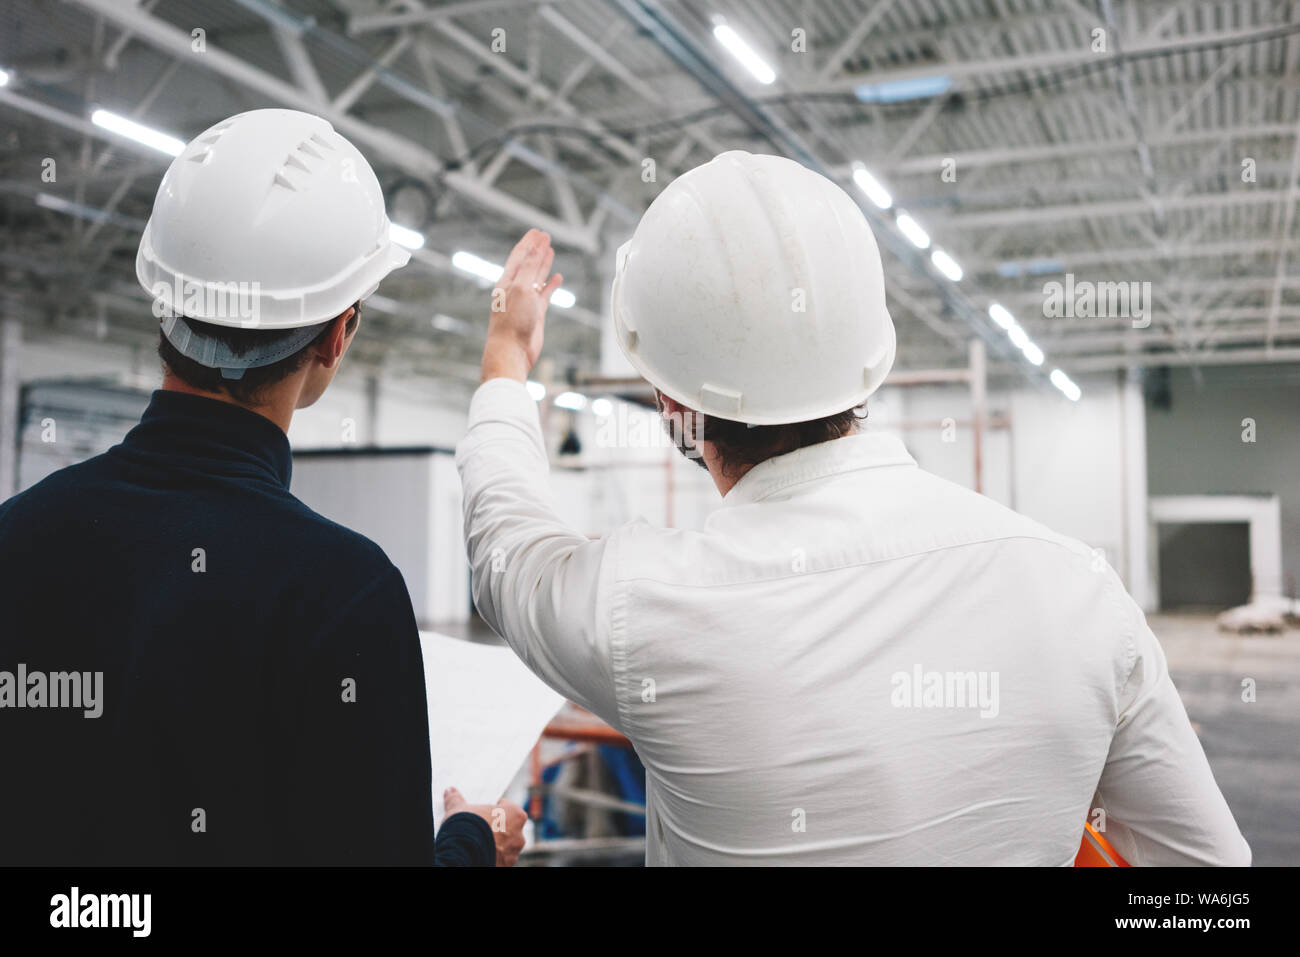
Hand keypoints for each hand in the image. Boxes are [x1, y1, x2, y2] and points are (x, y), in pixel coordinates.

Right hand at [444, 786, 527, 866]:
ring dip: (498, 845)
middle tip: (484, 829)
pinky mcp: (505, 866)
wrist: (461, 853)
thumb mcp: (459, 809)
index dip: (498, 809)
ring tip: (481, 844)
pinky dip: (494, 858)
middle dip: (499, 829)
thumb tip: (450, 791)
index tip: (488, 812)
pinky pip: (501, 860)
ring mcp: (513, 853)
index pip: (510, 807)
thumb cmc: (465, 826)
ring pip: (508, 847)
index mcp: (515, 814)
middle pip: (511, 828)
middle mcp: (519, 834)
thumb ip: (456, 800)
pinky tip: (481, 854)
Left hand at [481, 228, 562, 382]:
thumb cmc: (512, 323)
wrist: (512, 351)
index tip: (537, 232)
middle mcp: (514, 289)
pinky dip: (551, 285)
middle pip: (527, 264)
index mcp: (506, 282)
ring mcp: (525, 301)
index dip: (528, 243)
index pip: (518, 256)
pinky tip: (557, 278)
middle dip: (536, 250)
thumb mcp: (521, 289)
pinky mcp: (534, 313)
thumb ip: (529, 268)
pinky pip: (544, 294)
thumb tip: (536, 248)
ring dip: (543, 264)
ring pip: (536, 277)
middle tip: (544, 236)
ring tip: (550, 251)